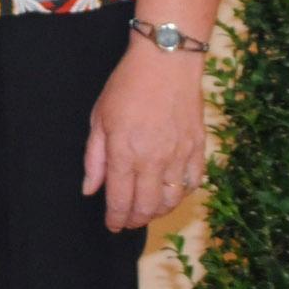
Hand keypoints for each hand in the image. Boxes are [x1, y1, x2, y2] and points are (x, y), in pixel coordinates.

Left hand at [82, 39, 206, 231]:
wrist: (166, 63)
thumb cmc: (127, 86)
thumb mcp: (99, 118)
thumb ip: (94, 159)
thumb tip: (90, 190)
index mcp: (124, 152)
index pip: (119, 199)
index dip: (115, 218)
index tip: (112, 225)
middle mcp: (153, 159)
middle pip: (146, 207)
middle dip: (135, 219)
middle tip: (127, 221)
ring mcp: (179, 156)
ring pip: (171, 200)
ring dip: (158, 212)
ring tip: (146, 210)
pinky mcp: (198, 149)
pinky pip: (193, 184)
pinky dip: (181, 194)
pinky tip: (170, 192)